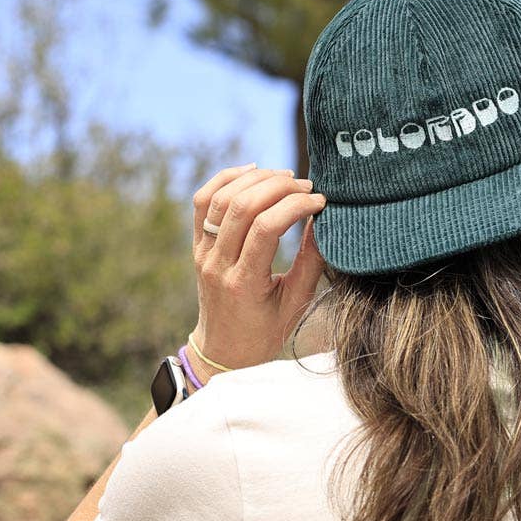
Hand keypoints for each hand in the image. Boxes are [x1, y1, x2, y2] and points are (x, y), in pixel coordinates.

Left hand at [188, 163, 327, 374]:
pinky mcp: (197, 245)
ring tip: (285, 176)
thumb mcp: (295, 302)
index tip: (320, 203)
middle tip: (306, 186)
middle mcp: (216, 264)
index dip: (295, 207)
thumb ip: (311, 262)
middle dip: (278, 187)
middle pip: (241, 206)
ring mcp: (202, 253)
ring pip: (221, 198)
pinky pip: (203, 201)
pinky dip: (226, 178)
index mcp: (243, 283)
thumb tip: (323, 220)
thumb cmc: (266, 331)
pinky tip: (253, 170)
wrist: (224, 350)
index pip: (266, 229)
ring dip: (255, 178)